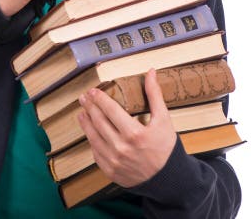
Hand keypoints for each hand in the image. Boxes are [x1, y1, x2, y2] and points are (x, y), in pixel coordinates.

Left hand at [78, 69, 176, 187]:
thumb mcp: (164, 119)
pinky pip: (96, 153)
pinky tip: (90, 133)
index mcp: (134, 133)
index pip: (111, 110)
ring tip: (82, 113)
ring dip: (86, 123)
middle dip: (90, 108)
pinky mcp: (110, 171)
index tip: (93, 91)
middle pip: (99, 122)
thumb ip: (154, 95)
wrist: (167, 179)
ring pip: (94, 138)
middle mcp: (121, 148)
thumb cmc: (166, 147)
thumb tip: (151, 72)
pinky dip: (92, 141)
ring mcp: (114, 161)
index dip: (100, 99)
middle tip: (84, 98)